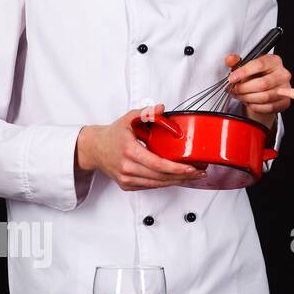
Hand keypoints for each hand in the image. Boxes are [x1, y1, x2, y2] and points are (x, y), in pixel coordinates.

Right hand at [77, 104, 207, 189]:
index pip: (157, 164)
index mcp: (129, 152)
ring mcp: (126, 178)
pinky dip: (165, 182)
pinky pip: (150, 186)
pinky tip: (177, 178)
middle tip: (200, 172)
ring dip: (177, 181)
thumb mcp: (128, 119)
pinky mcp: (127, 185)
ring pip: (157, 184)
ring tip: (193, 176)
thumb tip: (161, 108)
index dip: (176, 168)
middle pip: (160, 176)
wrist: (93, 149)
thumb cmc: (112, 134)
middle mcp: (127, 168)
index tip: (191, 168)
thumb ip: (146, 112)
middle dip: (182, 176)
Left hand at [223, 52, 291, 115]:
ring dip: (248, 98)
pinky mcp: (285, 102)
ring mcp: (285, 89)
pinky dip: (255, 106)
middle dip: (244, 88)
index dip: (243, 72)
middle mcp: (283, 74)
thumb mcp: (245, 65)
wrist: (265, 89)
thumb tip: (230, 59)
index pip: (259, 65)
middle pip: (263, 84)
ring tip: (240, 96)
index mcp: (274, 61)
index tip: (232, 78)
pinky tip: (249, 102)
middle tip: (234, 90)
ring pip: (265, 97)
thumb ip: (236, 62)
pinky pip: (268, 107)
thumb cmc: (256, 75)